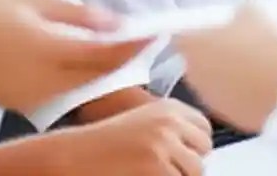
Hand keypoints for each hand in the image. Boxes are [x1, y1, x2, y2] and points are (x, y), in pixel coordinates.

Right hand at [0, 0, 150, 114]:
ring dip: (105, 65)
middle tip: (141, 34)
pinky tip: (82, 56)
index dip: (136, 44)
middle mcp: (49, 81)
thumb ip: (76, 14)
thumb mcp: (31, 2)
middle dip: (125, 55)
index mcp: (51, 52)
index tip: (156, 31)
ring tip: (116, 41)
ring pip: (87, 83)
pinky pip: (67, 89)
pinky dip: (83, 74)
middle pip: (102, 72)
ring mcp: (39, 97)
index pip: (108, 53)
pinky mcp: (28, 104)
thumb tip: (113, 22)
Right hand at [42, 99, 212, 175]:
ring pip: (194, 173)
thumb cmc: (103, 144)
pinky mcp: (157, 168)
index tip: (179, 156)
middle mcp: (170, 122)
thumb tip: (201, 152)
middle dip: (187, 166)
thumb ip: (173, 131)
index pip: (205, 130)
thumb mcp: (142, 124)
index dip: (193, 148)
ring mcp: (165, 145)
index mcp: (168, 108)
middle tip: (159, 170)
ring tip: (146, 173)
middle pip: (203, 154)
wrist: (72, 156)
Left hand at [172, 5, 276, 133]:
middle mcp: (192, 74)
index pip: (180, 34)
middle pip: (197, 58)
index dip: (199, 30)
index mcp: (190, 45)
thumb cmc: (266, 48)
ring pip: (214, 80)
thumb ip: (239, 14)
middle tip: (240, 43)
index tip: (214, 27)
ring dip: (229, 72)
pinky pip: (229, 99)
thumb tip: (242, 15)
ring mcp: (208, 98)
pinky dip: (241, 91)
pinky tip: (263, 82)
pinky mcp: (227, 117)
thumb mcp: (254, 14)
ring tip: (257, 63)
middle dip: (215, 51)